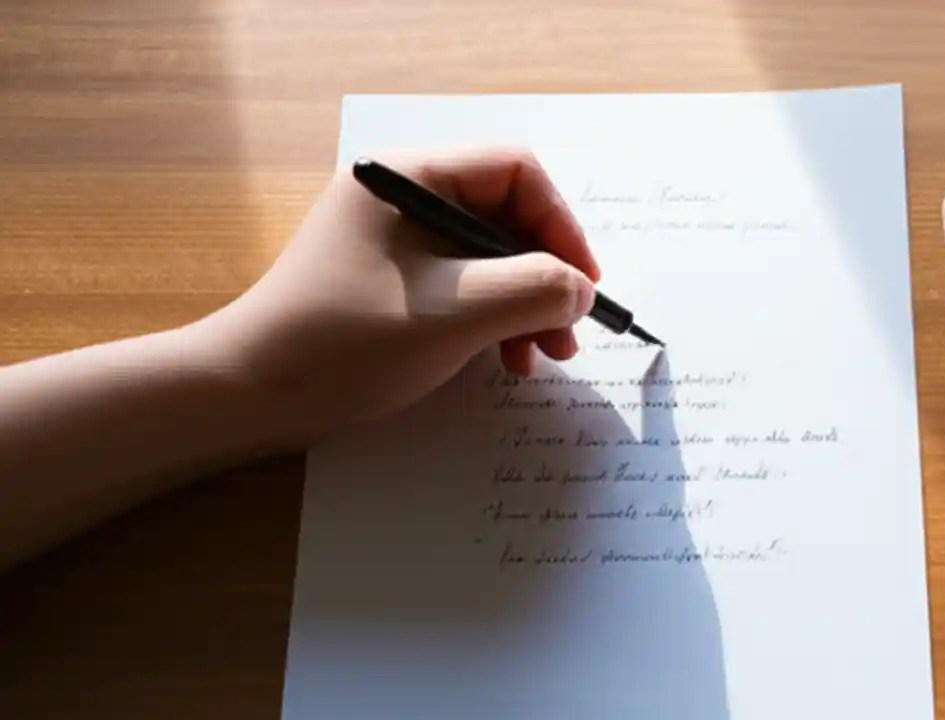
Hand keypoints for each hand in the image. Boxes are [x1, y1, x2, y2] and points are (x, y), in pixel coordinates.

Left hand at [203, 149, 600, 439]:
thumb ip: (533, 291)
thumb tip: (581, 290)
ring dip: (524, 304)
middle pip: (506, 217)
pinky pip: (461, 285)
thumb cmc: (345, 343)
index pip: (516, 173)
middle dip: (544, 276)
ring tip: (538, 356)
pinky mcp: (389, 282)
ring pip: (488, 257)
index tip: (581, 286)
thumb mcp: (455, 314)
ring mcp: (394, 240)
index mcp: (411, 177)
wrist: (250, 394)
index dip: (561, 226)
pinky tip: (501, 358)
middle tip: (565, 335)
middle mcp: (403, 197)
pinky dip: (491, 319)